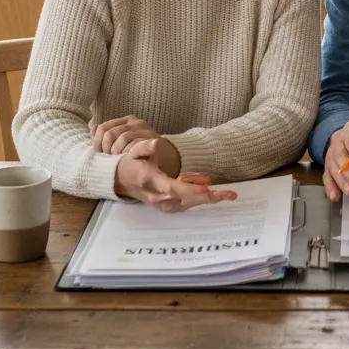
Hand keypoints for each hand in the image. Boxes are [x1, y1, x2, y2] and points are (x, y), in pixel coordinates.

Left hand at [93, 115, 160, 154]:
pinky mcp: (152, 139)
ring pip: (123, 138)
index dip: (97, 142)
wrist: (164, 155)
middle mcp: (135, 122)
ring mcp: (144, 129)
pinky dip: (128, 152)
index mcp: (125, 121)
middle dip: (106, 148)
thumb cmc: (139, 150)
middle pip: (111, 133)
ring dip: (117, 150)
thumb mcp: (122, 141)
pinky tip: (127, 158)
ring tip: (116, 158)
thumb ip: (108, 136)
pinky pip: (136, 144)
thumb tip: (92, 129)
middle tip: (107, 158)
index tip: (98, 154)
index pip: (103, 127)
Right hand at [114, 138, 236, 211]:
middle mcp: (158, 196)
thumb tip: (156, 144)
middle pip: (185, 200)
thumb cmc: (130, 163)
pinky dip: (200, 199)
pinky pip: (186, 203)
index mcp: (151, 181)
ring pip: (188, 204)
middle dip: (207, 198)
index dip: (190, 189)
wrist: (119, 180)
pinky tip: (214, 193)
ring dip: (207, 200)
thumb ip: (144, 147)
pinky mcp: (167, 204)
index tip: (207, 188)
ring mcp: (162, 203)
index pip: (173, 188)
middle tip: (228, 195)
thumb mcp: (134, 152)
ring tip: (228, 195)